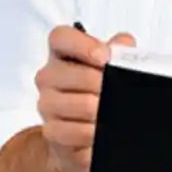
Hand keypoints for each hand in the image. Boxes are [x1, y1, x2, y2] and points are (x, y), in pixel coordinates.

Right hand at [33, 25, 135, 171]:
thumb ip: (120, 51)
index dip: (83, 45)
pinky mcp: (51, 130)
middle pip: (71, 73)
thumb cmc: (98, 94)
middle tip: (119, 92)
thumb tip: (124, 44)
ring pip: (78, 103)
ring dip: (101, 110)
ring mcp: (47, 103)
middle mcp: (49, 76)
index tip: (105, 58)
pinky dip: (92, 132)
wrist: (88, 134)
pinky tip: (101, 130)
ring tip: (114, 114)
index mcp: (62, 54)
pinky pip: (73, 130)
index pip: (61, 37)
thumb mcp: (112, 69)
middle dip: (101, 84)